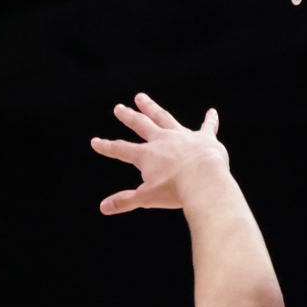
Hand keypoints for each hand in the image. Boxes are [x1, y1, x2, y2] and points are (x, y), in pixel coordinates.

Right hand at [90, 95, 229, 215]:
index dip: (107, 147)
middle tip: (119, 108)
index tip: (95, 142)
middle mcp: (162, 140)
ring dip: (152, 108)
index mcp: (147, 155)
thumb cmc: (175, 190)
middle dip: (128, 117)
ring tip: (142, 97)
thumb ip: (125, 201)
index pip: (122, 150)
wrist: (204, 180)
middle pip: (141, 125)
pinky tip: (212, 112)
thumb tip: (103, 208)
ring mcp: (183, 136)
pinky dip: (209, 120)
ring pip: (164, 118)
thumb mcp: (146, 197)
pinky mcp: (204, 138)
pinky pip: (207, 127)